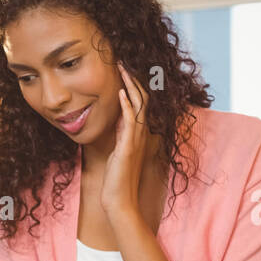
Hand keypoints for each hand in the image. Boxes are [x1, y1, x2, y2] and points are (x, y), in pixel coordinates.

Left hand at [100, 61, 150, 224]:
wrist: (119, 199)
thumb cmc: (117, 178)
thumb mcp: (118, 151)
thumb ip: (120, 135)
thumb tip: (118, 120)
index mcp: (138, 133)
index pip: (141, 103)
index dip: (135, 85)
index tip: (126, 69)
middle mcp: (142, 133)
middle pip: (142, 98)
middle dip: (134, 79)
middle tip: (125, 60)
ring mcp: (137, 139)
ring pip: (138, 105)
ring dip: (130, 85)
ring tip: (123, 68)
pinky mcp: (129, 146)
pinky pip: (130, 121)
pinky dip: (126, 104)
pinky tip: (121, 91)